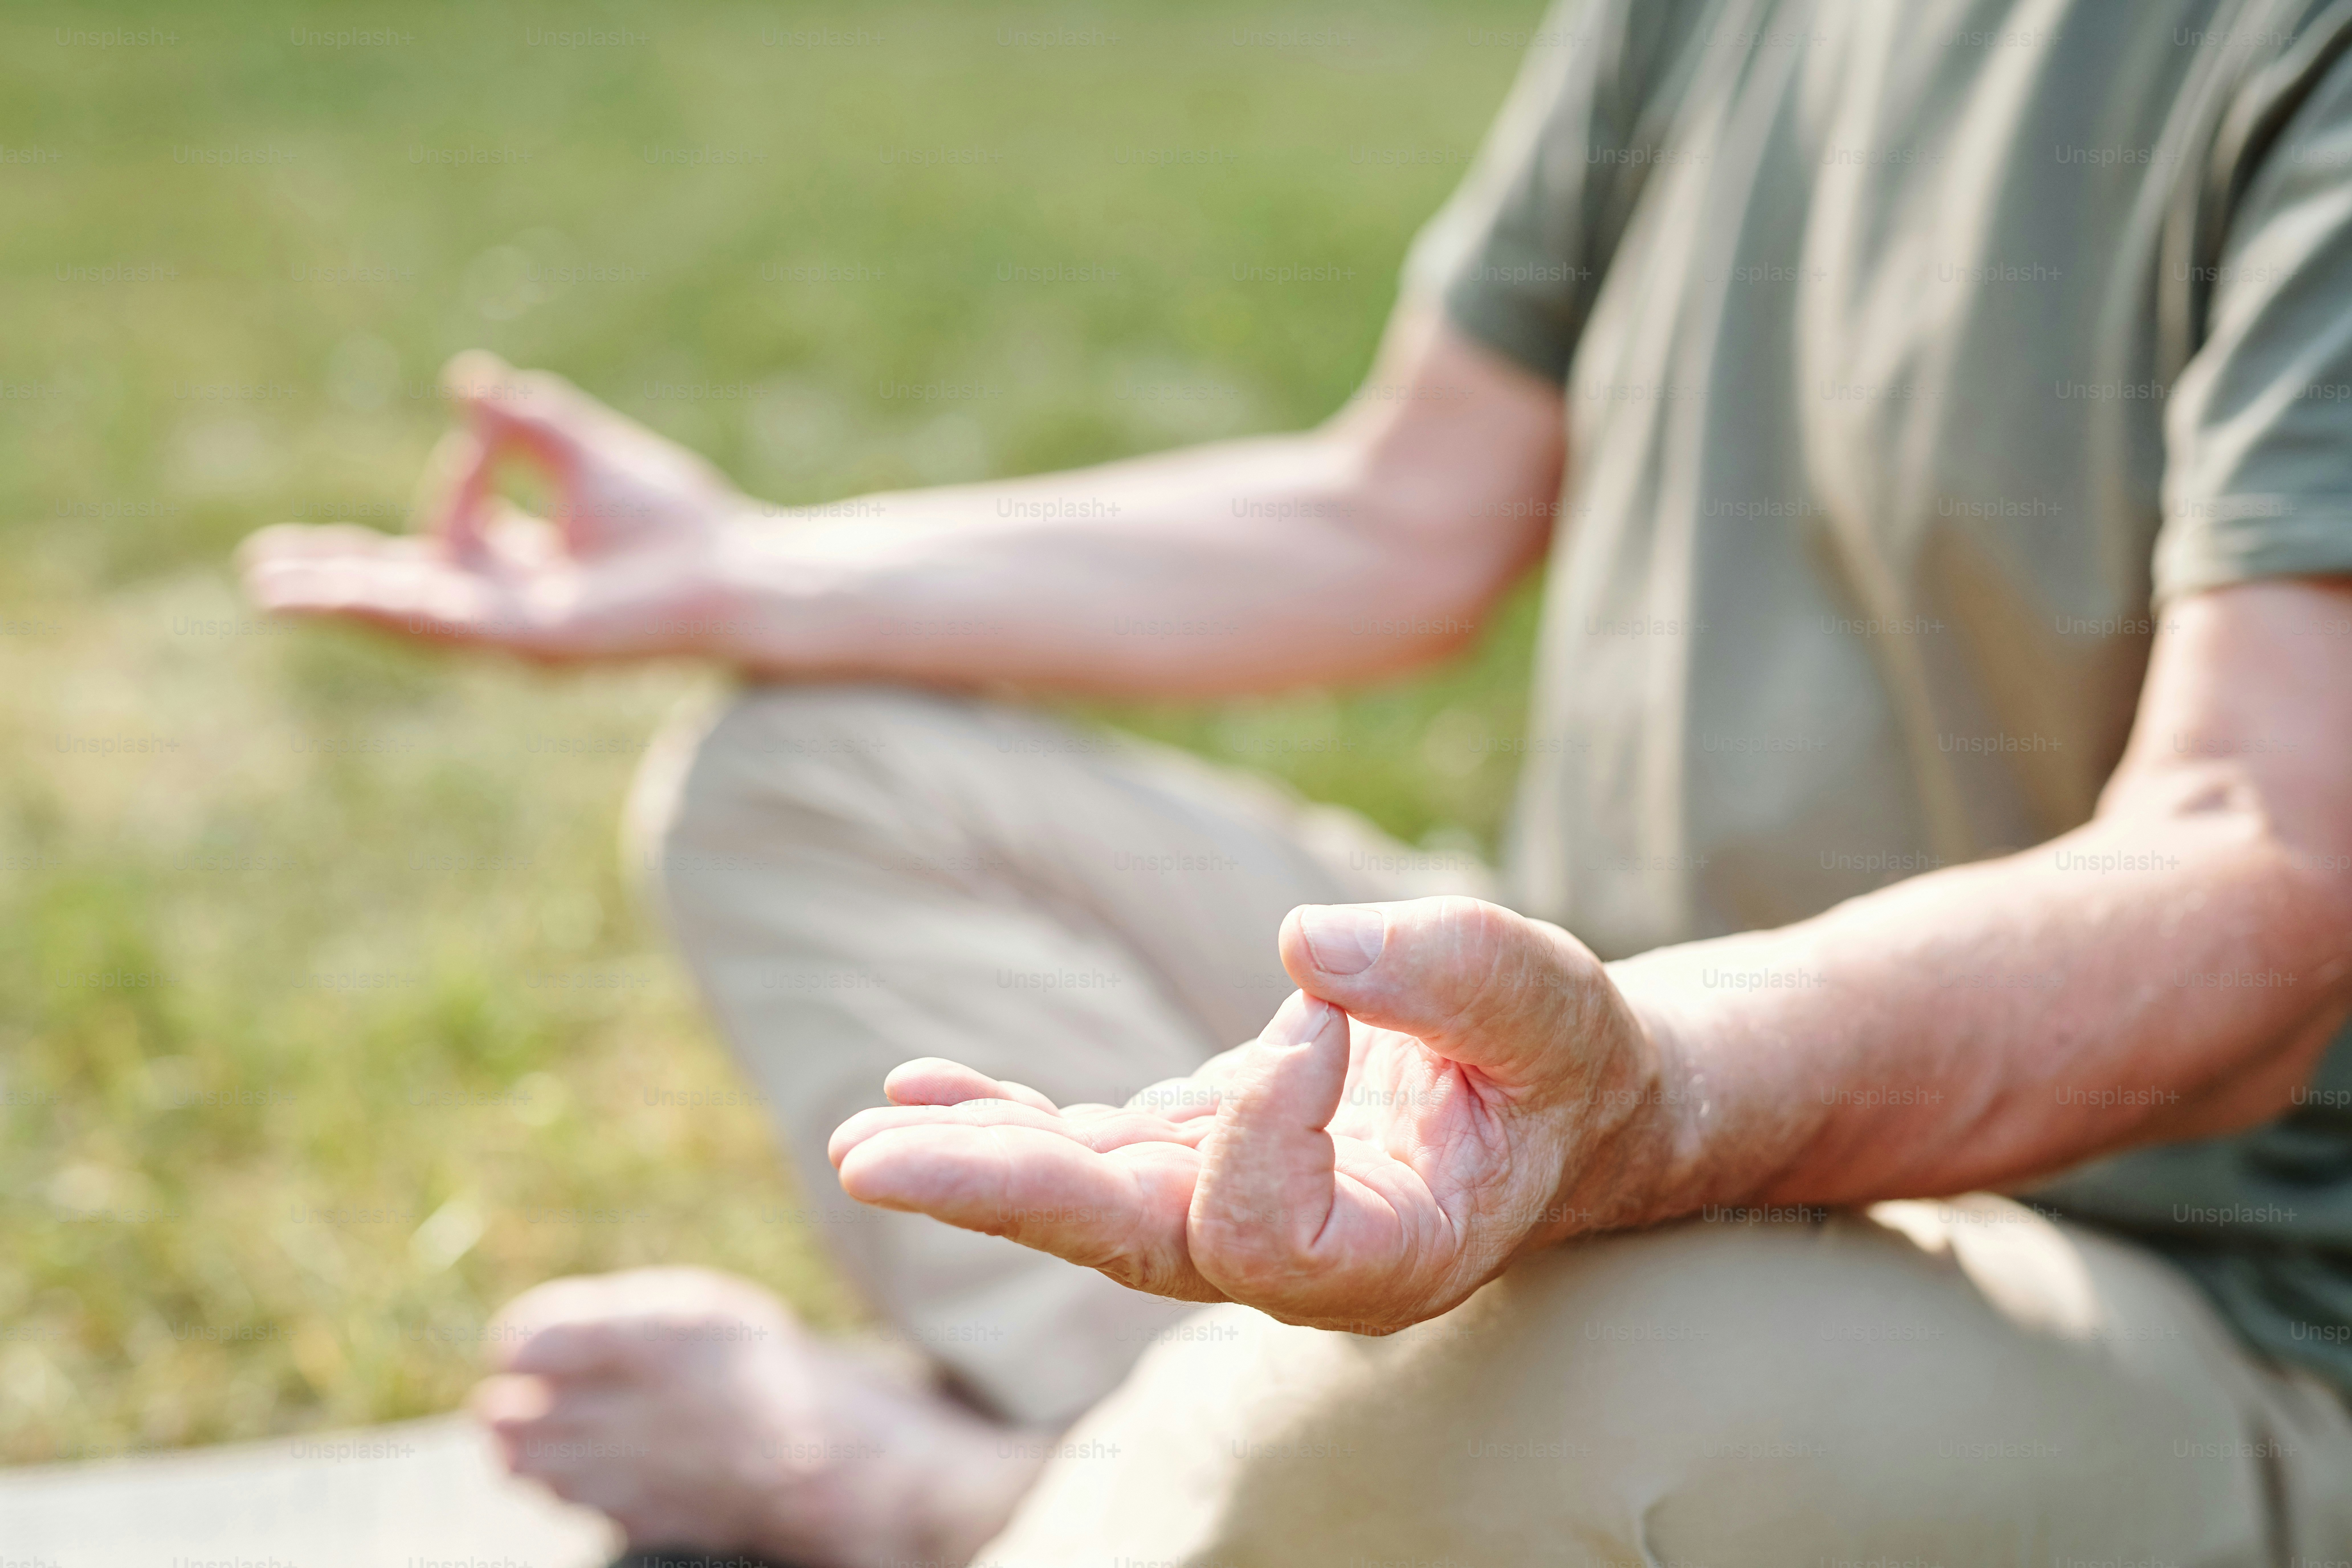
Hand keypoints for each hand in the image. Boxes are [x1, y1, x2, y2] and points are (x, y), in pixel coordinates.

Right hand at [239, 351, 747, 660]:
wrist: (737, 567)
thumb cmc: (679, 521)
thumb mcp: (582, 452)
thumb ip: (523, 421)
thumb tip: (467, 379)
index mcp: (520, 569)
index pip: (450, 530)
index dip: (461, 472)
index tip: (486, 425)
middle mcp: (509, 607)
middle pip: (400, 593)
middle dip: (331, 581)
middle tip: (259, 574)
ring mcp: (516, 633)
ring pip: (408, 616)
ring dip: (340, 598)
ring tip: (267, 591)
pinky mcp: (534, 644)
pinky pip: (451, 622)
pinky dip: (398, 606)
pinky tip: (346, 596)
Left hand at [827, 896, 1681, 1333]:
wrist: (1554, 1096)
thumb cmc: (1565, 1061)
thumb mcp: (1550, 1006)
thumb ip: (1450, 975)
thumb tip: (1304, 945)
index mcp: (1389, 1255)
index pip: (1267, 1224)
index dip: (1264, 1114)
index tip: (1315, 1004)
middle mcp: (1292, 1259)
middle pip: (1128, 1237)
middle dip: (1000, 1192)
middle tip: (871, 1162)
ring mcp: (1234, 1210)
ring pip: (1090, 1198)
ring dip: (976, 1161)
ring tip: (862, 1137)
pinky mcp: (1200, 1155)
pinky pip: (1091, 1150)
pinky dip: (1008, 1119)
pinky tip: (920, 1087)